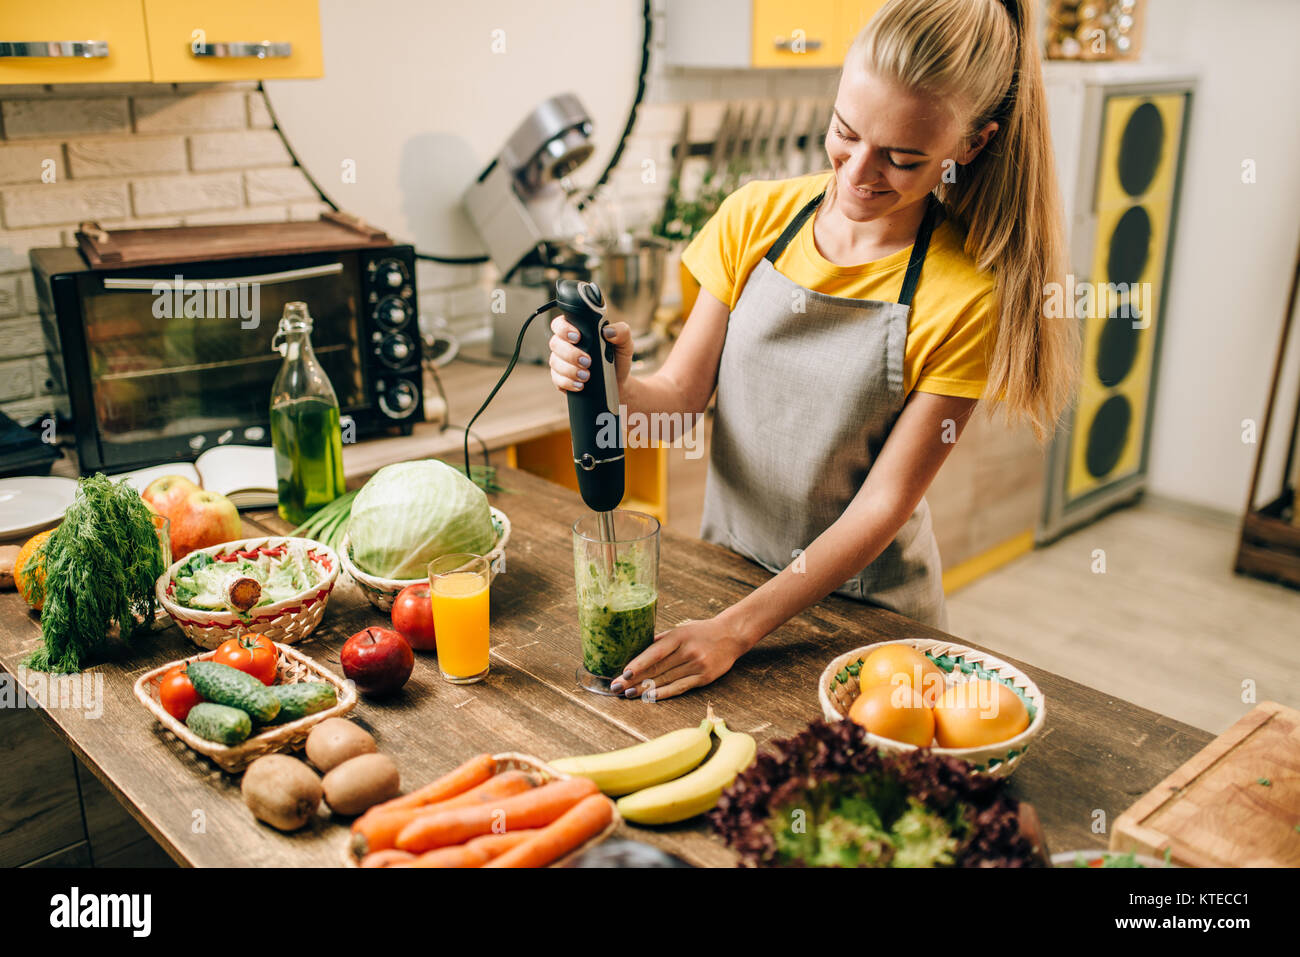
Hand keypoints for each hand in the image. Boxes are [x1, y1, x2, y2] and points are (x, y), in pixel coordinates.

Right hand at [549, 315, 632, 393]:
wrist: (618, 382)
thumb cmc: (617, 359)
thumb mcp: (624, 344)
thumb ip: (621, 332)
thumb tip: (608, 331)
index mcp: (577, 330)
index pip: (560, 323)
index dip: (564, 329)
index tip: (578, 337)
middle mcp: (565, 344)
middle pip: (555, 343)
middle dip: (570, 353)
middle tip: (587, 361)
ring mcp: (560, 361)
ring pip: (555, 362)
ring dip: (570, 370)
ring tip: (586, 376)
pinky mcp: (560, 378)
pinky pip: (557, 379)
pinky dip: (568, 382)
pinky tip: (580, 385)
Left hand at [609, 617, 747, 700]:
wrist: (731, 635)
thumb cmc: (700, 631)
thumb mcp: (681, 629)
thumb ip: (661, 641)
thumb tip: (636, 653)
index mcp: (679, 636)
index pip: (655, 652)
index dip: (638, 664)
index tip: (622, 673)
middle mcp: (688, 651)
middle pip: (657, 669)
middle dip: (634, 679)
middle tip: (617, 687)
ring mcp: (697, 665)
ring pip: (666, 680)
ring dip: (645, 689)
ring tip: (628, 694)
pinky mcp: (704, 678)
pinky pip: (680, 687)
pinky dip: (663, 693)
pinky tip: (650, 697)